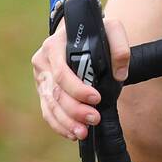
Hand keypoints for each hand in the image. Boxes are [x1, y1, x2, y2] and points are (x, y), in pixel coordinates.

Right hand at [31, 13, 129, 141]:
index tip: (97, 98)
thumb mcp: (110, 28)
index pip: (62, 72)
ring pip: (50, 105)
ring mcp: (41, 77)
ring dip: (66, 122)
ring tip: (83, 133)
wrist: (74, 31)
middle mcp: (43, 62)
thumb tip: (120, 74)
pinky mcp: (43, 89)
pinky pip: (47, 111)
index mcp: (54, 46)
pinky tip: (72, 133)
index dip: (78, 89)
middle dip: (75, 110)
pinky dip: (59, 124)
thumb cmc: (93, 31)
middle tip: (94, 119)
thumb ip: (119, 47)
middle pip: (56, 92)